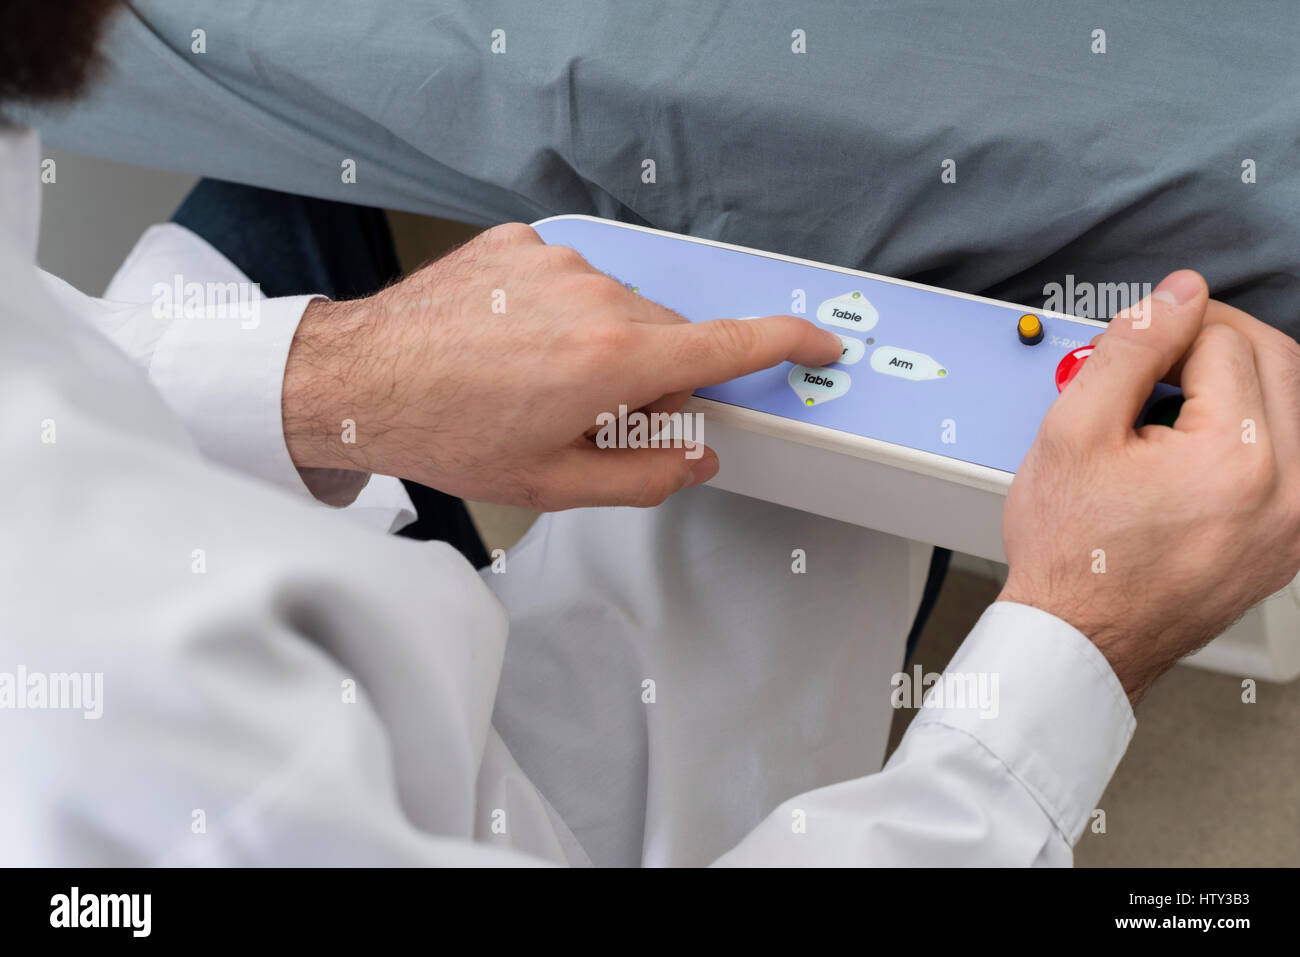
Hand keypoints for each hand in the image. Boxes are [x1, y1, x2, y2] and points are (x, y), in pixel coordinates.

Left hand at [282, 222, 841, 508]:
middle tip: (590, 414)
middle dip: (650, 377)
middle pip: (667, 335)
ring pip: (619, 306)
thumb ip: (647, 474)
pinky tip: (514, 341)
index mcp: (612, 359)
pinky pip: (572, 277)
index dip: (787, 343)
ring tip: (535, 377)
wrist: (360, 379)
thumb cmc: (448, 432)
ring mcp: (555, 260)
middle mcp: (594, 295)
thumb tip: (696, 457)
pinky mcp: (522, 242)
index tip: (818, 343)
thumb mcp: (555, 482)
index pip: (730, 344)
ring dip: (601, 343)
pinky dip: (560, 310)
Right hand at [999, 270, 1299, 703]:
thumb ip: (1130, 349)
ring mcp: (1296, 522)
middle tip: (1154, 360)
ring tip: (1170, 405)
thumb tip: (1177, 296)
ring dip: (1238, 382)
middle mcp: (1288, 490)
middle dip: (1212, 342)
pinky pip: (1294, 456)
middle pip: (1277, 360)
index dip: (1164, 333)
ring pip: (1294, 402)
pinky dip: (1252, 431)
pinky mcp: (1290, 541)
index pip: (1221, 340)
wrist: (1079, 639)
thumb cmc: (1070, 554)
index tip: (1127, 353)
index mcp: (1236, 457)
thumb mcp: (1072, 432)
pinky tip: (1194, 446)